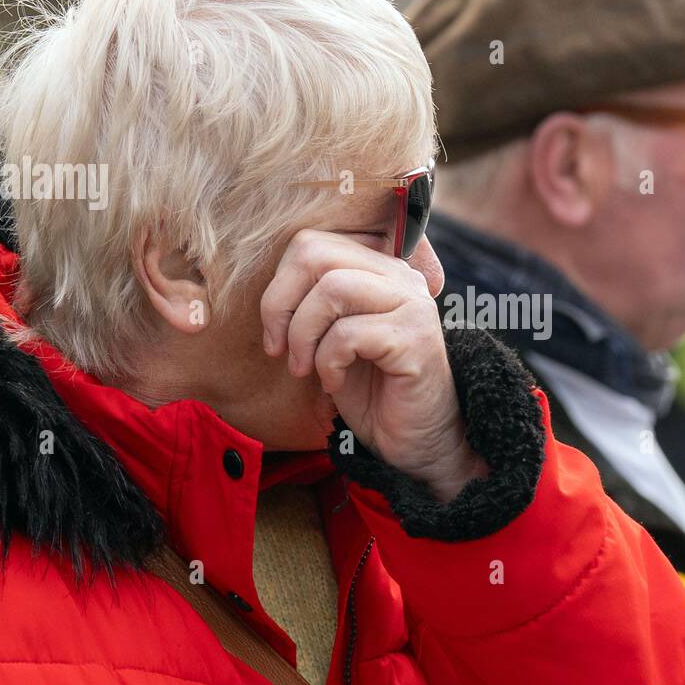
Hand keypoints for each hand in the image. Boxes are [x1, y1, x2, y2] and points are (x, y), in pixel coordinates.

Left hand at [260, 229, 486, 501]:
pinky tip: (336, 384)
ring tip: (308, 369)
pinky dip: (328, 363)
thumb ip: (314, 303)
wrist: (416, 440)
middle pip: (316, 254)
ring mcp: (412, 305)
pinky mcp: (415, 340)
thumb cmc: (372, 391)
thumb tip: (268, 289)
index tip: (275, 333)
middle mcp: (401, 277)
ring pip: (331, 289)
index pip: (312, 243)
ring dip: (303, 336)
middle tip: (280, 349)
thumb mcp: (332, 338)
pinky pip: (347, 334)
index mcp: (380, 269)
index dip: (279, 286)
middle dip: (281, 305)